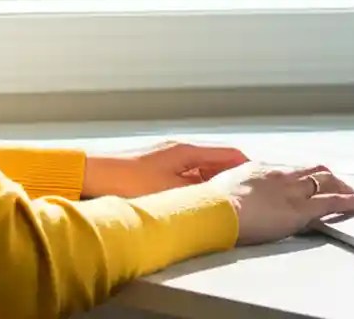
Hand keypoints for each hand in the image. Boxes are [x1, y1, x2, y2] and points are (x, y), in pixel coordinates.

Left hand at [81, 141, 248, 198]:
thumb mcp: (170, 191)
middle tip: (246, 194)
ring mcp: (166, 159)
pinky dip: (196, 188)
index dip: (247, 167)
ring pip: (200, 171)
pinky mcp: (153, 169)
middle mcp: (179, 150)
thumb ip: (198, 195)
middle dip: (232, 177)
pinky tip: (195, 203)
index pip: (229, 154)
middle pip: (215, 162)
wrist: (92, 175)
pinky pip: (185, 177)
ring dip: (212, 184)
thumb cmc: (128, 181)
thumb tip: (222, 200)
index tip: (261, 179)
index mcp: (187, 151)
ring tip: (224, 201)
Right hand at [208, 163, 353, 245]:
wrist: (214, 209)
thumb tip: (232, 192)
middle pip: (314, 171)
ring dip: (343, 188)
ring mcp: (292, 191)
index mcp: (261, 169)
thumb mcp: (224, 187)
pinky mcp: (299, 210)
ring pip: (326, 183)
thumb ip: (237, 188)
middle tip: (341, 184)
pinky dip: (347, 202)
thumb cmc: (212, 202)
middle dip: (330, 177)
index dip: (306, 175)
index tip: (312, 179)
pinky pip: (330, 203)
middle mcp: (281, 175)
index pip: (292, 170)